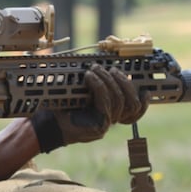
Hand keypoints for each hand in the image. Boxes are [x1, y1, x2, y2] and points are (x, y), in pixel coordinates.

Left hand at [30, 65, 146, 151]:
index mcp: (111, 113)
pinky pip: (105, 103)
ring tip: (94, 69)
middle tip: (111, 68)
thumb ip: (98, 83)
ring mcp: (105, 125)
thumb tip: (107, 65)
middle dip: (124, 82)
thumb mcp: (82, 89)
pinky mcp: (98, 127)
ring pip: (118, 100)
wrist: (45, 122)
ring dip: (108, 80)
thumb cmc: (61, 104)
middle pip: (131, 103)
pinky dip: (98, 86)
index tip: (145, 88)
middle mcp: (111, 120)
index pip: (135, 110)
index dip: (144, 101)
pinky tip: (89, 77)